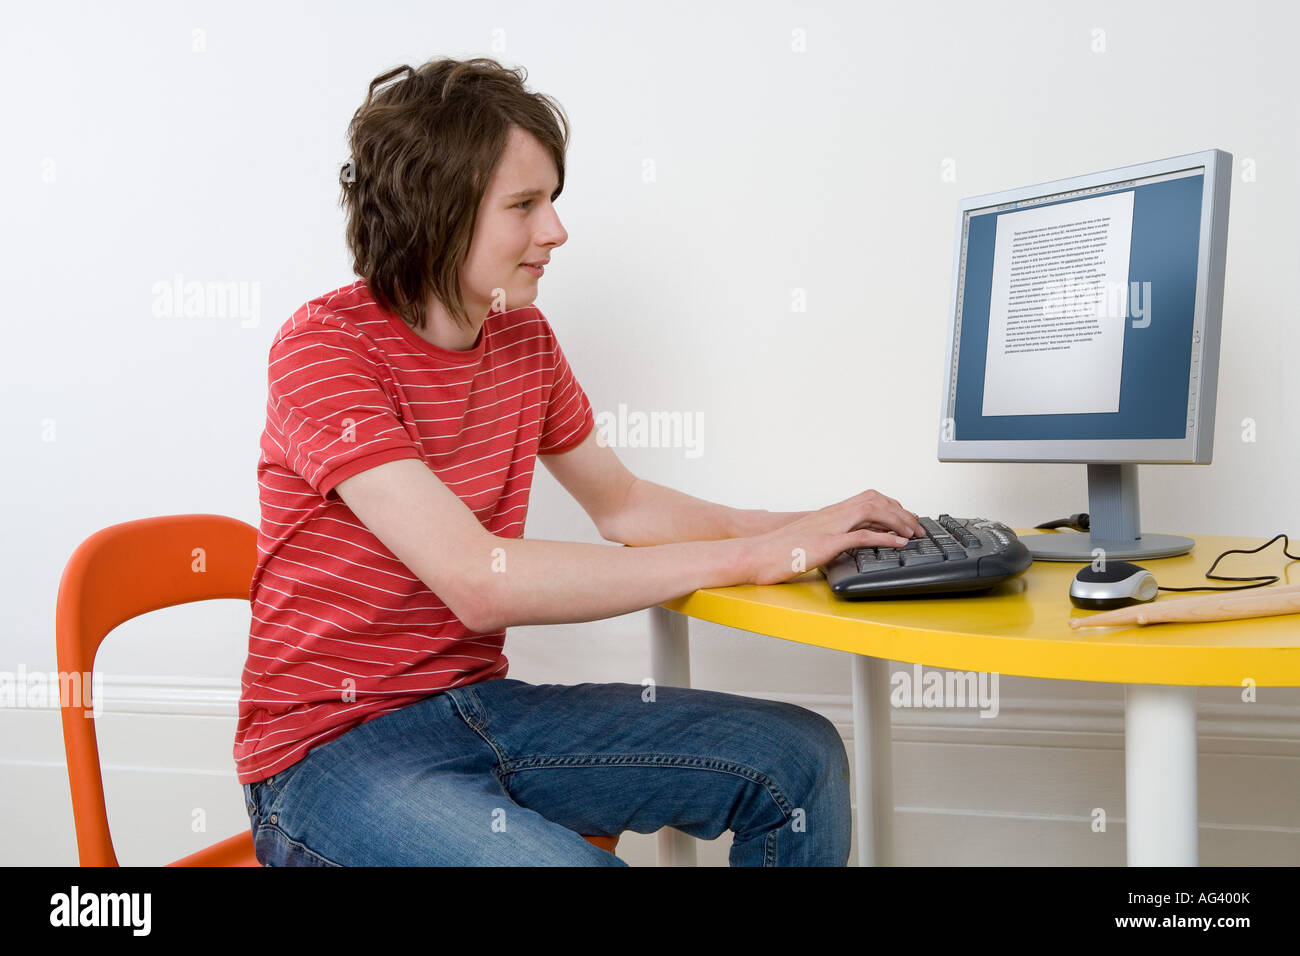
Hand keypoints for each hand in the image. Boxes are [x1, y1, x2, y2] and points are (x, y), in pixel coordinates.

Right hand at [742, 489, 922, 585]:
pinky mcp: (826, 542)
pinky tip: (899, 544)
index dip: (892, 507)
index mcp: (828, 513)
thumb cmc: (774, 551)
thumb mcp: (807, 541)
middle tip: (918, 527)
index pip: (868, 499)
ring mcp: (829, 526)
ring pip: (873, 510)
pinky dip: (885, 537)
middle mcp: (832, 514)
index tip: (906, 520)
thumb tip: (842, 548)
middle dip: (902, 512)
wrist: (753, 554)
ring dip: (898, 520)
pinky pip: (861, 535)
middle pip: (876, 500)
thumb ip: (826, 539)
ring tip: (914, 533)